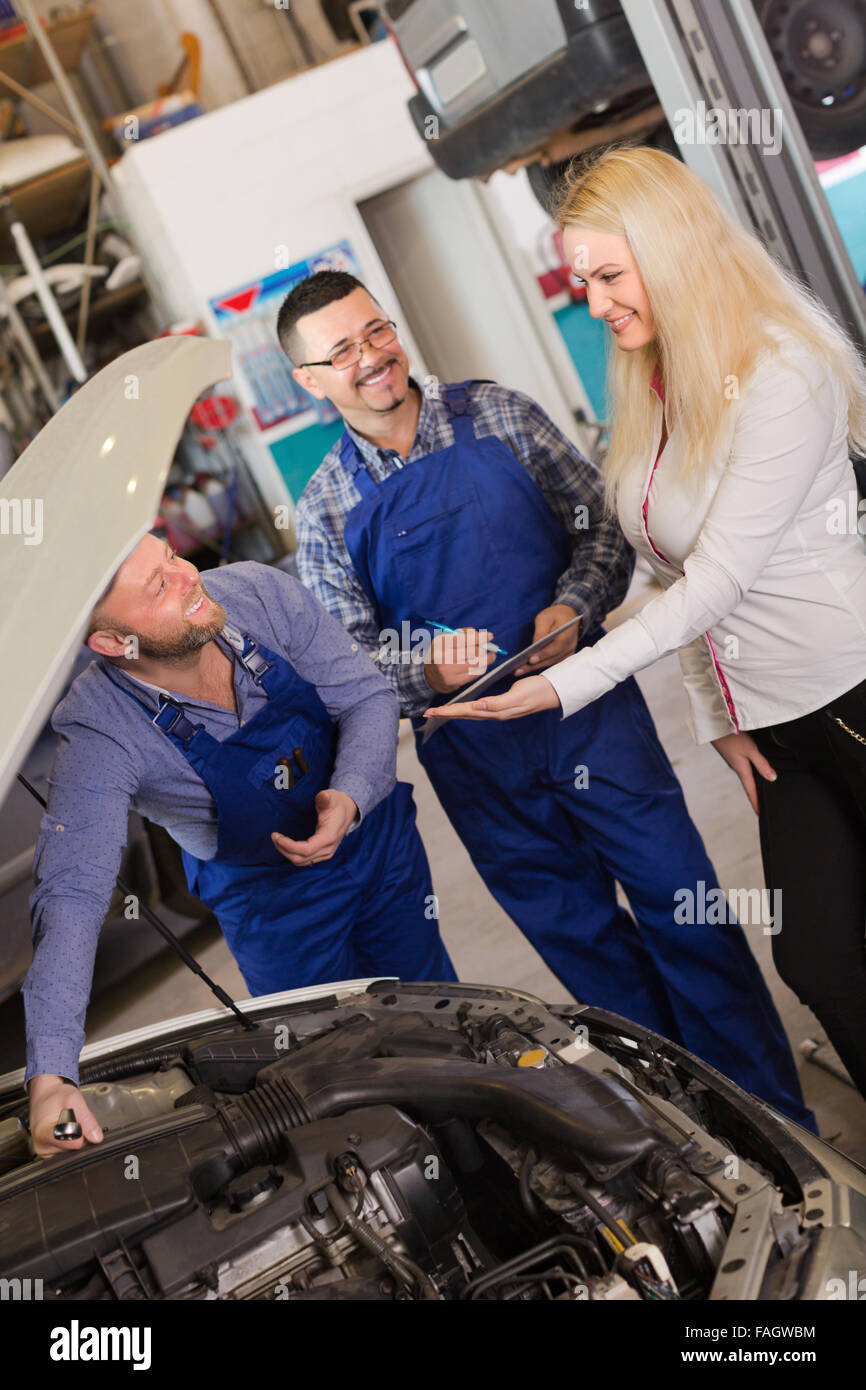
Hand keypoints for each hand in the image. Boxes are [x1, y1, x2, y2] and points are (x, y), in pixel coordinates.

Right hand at [28, 1073, 102, 1157]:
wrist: (43, 1097)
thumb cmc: (56, 1096)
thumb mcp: (74, 1099)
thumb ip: (87, 1119)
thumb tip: (97, 1138)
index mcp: (45, 1134)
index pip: (77, 1143)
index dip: (82, 1129)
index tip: (76, 1118)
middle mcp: (42, 1147)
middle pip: (75, 1148)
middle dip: (79, 1133)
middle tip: (71, 1119)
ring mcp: (44, 1152)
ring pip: (72, 1150)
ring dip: (74, 1137)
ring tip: (66, 1123)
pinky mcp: (47, 1153)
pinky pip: (66, 1151)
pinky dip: (69, 1141)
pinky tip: (64, 1130)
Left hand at [272, 789, 357, 865]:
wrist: (347, 811)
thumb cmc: (337, 803)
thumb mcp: (331, 797)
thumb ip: (325, 798)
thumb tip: (323, 796)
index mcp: (329, 836)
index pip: (306, 849)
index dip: (289, 846)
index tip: (277, 836)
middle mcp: (328, 849)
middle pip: (301, 858)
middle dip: (284, 849)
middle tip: (274, 836)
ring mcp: (326, 853)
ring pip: (302, 862)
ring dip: (287, 853)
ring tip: (277, 840)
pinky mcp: (322, 854)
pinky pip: (305, 860)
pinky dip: (293, 854)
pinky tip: (286, 844)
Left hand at [423, 674, 560, 721]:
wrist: (552, 692)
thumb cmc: (536, 691)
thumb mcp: (518, 696)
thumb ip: (498, 703)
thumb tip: (477, 707)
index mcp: (496, 711)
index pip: (467, 712)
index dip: (449, 711)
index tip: (433, 712)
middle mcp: (494, 712)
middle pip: (465, 714)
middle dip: (446, 713)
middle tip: (428, 713)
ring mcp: (497, 710)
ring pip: (470, 712)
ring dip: (454, 711)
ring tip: (440, 711)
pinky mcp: (501, 705)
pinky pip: (478, 708)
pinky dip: (466, 707)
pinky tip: (462, 707)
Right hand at [424, 628, 496, 694]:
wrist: (430, 674)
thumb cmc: (442, 652)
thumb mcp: (446, 638)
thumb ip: (463, 634)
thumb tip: (483, 636)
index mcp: (440, 643)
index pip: (464, 639)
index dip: (480, 637)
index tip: (490, 636)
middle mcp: (442, 657)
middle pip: (472, 652)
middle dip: (484, 649)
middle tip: (488, 647)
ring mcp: (448, 671)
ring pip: (476, 664)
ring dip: (486, 659)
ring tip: (489, 656)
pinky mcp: (455, 682)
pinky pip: (475, 674)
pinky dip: (482, 667)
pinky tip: (483, 664)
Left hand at [515, 604, 579, 675]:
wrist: (569, 616)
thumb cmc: (555, 615)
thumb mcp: (545, 617)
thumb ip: (540, 631)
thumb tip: (534, 646)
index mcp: (568, 634)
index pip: (556, 647)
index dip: (543, 654)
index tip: (530, 659)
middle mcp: (570, 647)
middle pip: (551, 659)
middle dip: (534, 665)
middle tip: (518, 670)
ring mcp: (567, 654)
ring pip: (549, 663)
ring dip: (534, 668)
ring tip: (518, 671)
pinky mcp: (562, 657)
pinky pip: (550, 663)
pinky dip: (538, 666)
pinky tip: (526, 668)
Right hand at [711, 731, 776, 814]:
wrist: (714, 724)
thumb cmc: (732, 736)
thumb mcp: (750, 750)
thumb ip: (761, 764)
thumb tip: (772, 778)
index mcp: (741, 769)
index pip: (751, 790)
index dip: (756, 802)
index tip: (761, 814)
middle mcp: (737, 767)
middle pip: (749, 785)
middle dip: (756, 796)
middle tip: (763, 806)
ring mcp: (735, 760)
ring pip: (747, 776)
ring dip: (754, 784)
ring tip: (762, 791)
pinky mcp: (734, 753)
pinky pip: (745, 767)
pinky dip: (752, 773)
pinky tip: (756, 771)